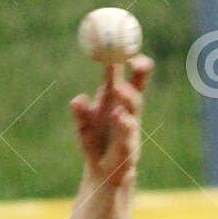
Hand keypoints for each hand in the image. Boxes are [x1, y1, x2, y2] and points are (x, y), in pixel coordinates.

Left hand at [71, 55, 152, 189]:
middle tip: (133, 60)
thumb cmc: (95, 144)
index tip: (122, 44)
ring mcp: (129, 128)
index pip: (125, 74)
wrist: (102, 174)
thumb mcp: (83, 126)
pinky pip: (128, 132)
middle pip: (137, 86)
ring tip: (118, 89)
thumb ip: (80, 112)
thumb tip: (77, 100)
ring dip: (127, 96)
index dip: (126, 58)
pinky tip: (118, 116)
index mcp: (115, 100)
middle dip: (140, 71)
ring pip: (134, 107)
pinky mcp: (129, 147)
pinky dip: (123, 123)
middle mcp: (126, 110)